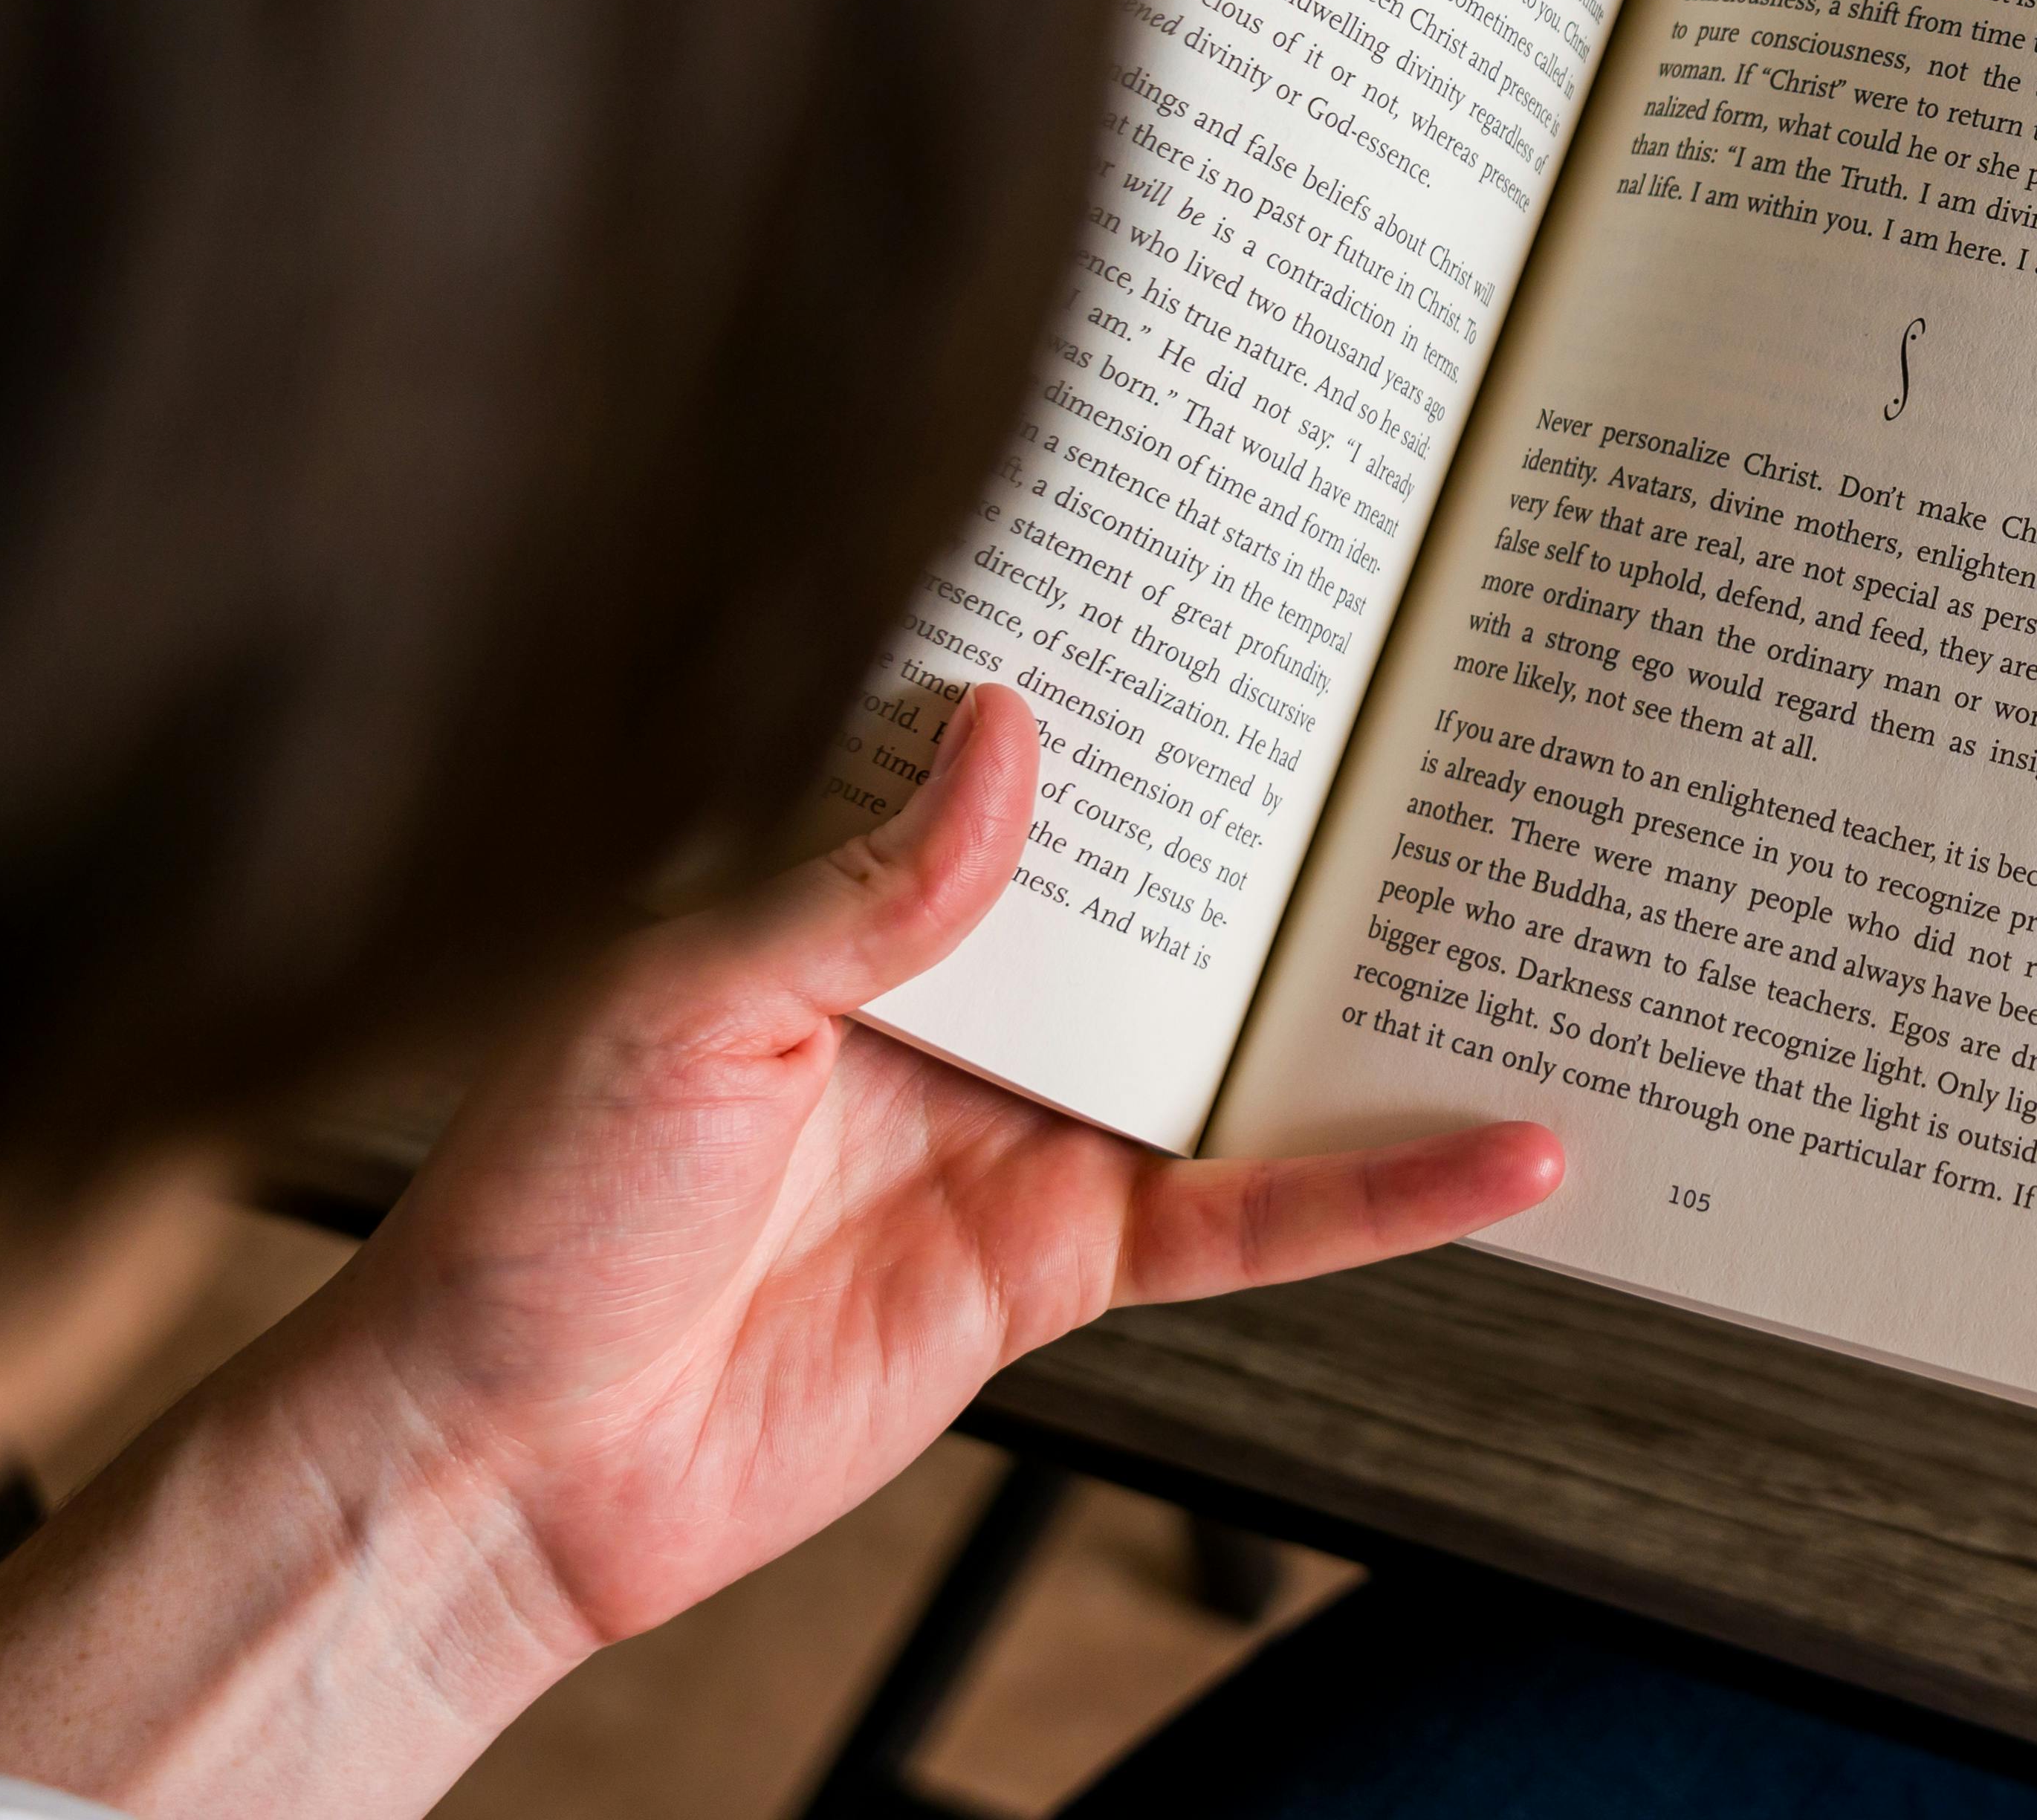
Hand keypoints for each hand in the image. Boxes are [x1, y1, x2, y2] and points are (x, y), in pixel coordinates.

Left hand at [0, 686, 1557, 1818]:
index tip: (1262, 574)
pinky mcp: (1073, 1255)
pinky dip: (1385, 1189)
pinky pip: (1256, 1214)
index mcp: (856, 890)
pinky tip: (1503, 1152)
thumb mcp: (674, 1003)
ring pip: (1245, 1029)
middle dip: (1303, 802)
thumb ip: (856, 884)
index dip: (1141, 674)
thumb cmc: (527, 1213)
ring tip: (1538, 906)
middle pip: (1176, 881)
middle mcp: (965, 989)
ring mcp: (1032, 1121)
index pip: (1034, 754)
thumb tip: (1007, 734)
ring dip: (1380, 984)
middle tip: (1454, 696)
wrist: (498, 1461)